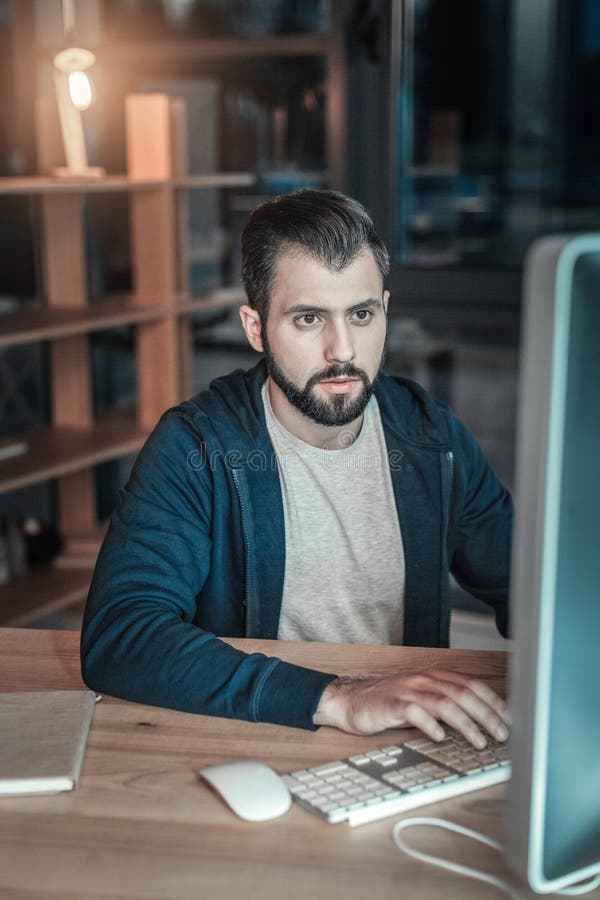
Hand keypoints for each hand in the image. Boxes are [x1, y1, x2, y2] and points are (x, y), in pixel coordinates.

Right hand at [313, 668, 509, 748]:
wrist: (349, 700)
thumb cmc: (386, 702)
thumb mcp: (419, 698)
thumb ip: (444, 704)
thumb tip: (478, 722)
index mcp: (433, 676)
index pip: (471, 684)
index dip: (493, 700)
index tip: (511, 718)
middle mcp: (423, 680)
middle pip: (463, 693)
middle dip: (487, 714)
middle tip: (503, 733)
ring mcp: (407, 691)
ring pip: (444, 702)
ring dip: (466, 723)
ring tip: (480, 740)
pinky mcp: (391, 704)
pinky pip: (415, 712)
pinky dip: (430, 724)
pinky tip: (441, 737)